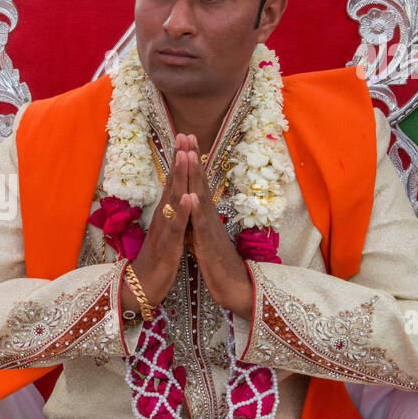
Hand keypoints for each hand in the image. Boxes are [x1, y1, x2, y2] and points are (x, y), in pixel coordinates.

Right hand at [125, 135, 193, 313]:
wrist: (141, 286)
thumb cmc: (156, 261)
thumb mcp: (167, 234)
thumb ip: (171, 216)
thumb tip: (176, 198)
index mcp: (166, 213)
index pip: (174, 181)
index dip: (180, 160)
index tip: (186, 138)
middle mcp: (163, 216)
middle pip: (173, 182)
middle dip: (180, 158)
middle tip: (184, 134)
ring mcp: (165, 229)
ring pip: (173, 199)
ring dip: (180, 177)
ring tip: (185, 155)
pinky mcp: (168, 244)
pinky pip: (177, 226)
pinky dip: (183, 211)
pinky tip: (188, 197)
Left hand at [178, 135, 254, 320]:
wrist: (233, 285)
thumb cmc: (218, 261)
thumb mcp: (203, 234)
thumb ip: (199, 218)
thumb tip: (194, 203)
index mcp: (204, 213)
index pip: (196, 182)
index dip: (190, 161)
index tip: (184, 140)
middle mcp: (208, 215)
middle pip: (200, 181)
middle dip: (192, 157)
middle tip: (186, 133)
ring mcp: (209, 227)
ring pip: (200, 196)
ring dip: (194, 175)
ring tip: (188, 153)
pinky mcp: (208, 243)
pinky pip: (201, 224)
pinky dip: (196, 209)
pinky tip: (191, 195)